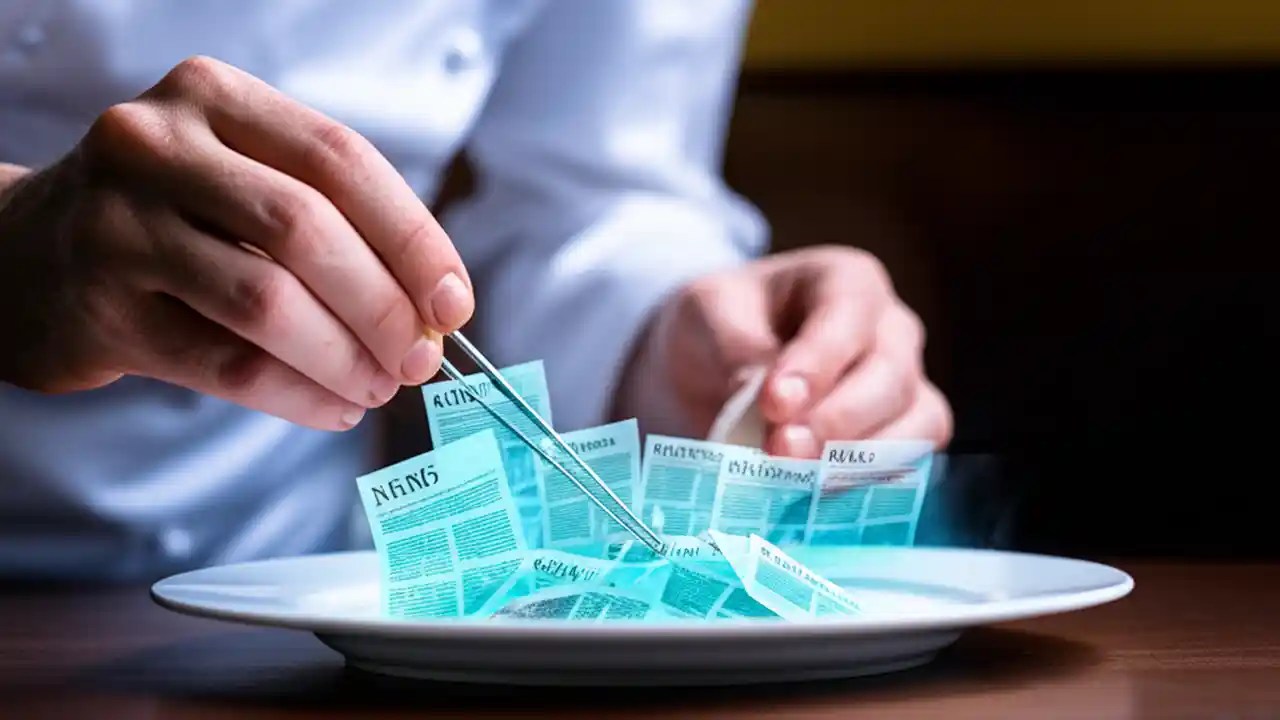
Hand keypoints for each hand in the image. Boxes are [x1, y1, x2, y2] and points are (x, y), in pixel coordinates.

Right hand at [0, 56, 472, 430]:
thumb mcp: (239, 180)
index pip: (340, 161)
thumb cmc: (168, 218)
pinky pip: (226, 363)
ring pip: (267, 302)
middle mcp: (156, 146)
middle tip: (421, 357)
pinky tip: (334, 406)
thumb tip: (432, 307)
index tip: (454, 300)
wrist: (24, 256)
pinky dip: (298, 395)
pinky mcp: (102, 311)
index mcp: (213, 98)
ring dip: (345, 358)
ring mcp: (118, 225)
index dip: (413, 237)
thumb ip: (332, 224)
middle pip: (306, 230)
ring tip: (380, 385)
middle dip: (384, 306)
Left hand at [614, 246, 951, 455]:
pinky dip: (866, 483)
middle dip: (837, 419)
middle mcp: (889, 330)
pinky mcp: (900, 439)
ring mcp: (904, 386)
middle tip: (781, 450)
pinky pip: (907, 464)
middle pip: (891, 374)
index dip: (818, 362)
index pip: (849, 314)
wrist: (708, 371)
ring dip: (860, 459)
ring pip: (918, 423)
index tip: (774, 403)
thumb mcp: (705, 315)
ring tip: (798, 480)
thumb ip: (736, 347)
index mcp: (844, 281)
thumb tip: (771, 399)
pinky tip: (816, 495)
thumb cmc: (715, 328)